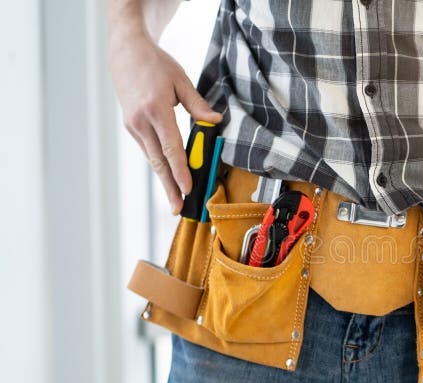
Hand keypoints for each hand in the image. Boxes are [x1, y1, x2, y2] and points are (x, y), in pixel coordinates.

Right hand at [109, 29, 221, 214]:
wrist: (126, 53)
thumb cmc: (157, 64)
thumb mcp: (181, 80)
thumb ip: (198, 105)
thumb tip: (215, 122)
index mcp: (156, 110)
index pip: (171, 147)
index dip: (181, 171)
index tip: (188, 189)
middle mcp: (140, 121)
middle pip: (158, 161)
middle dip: (169, 187)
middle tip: (178, 208)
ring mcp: (133, 125)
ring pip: (152, 158)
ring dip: (164, 179)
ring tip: (175, 199)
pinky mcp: (131, 126)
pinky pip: (148, 149)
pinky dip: (159, 164)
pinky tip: (168, 177)